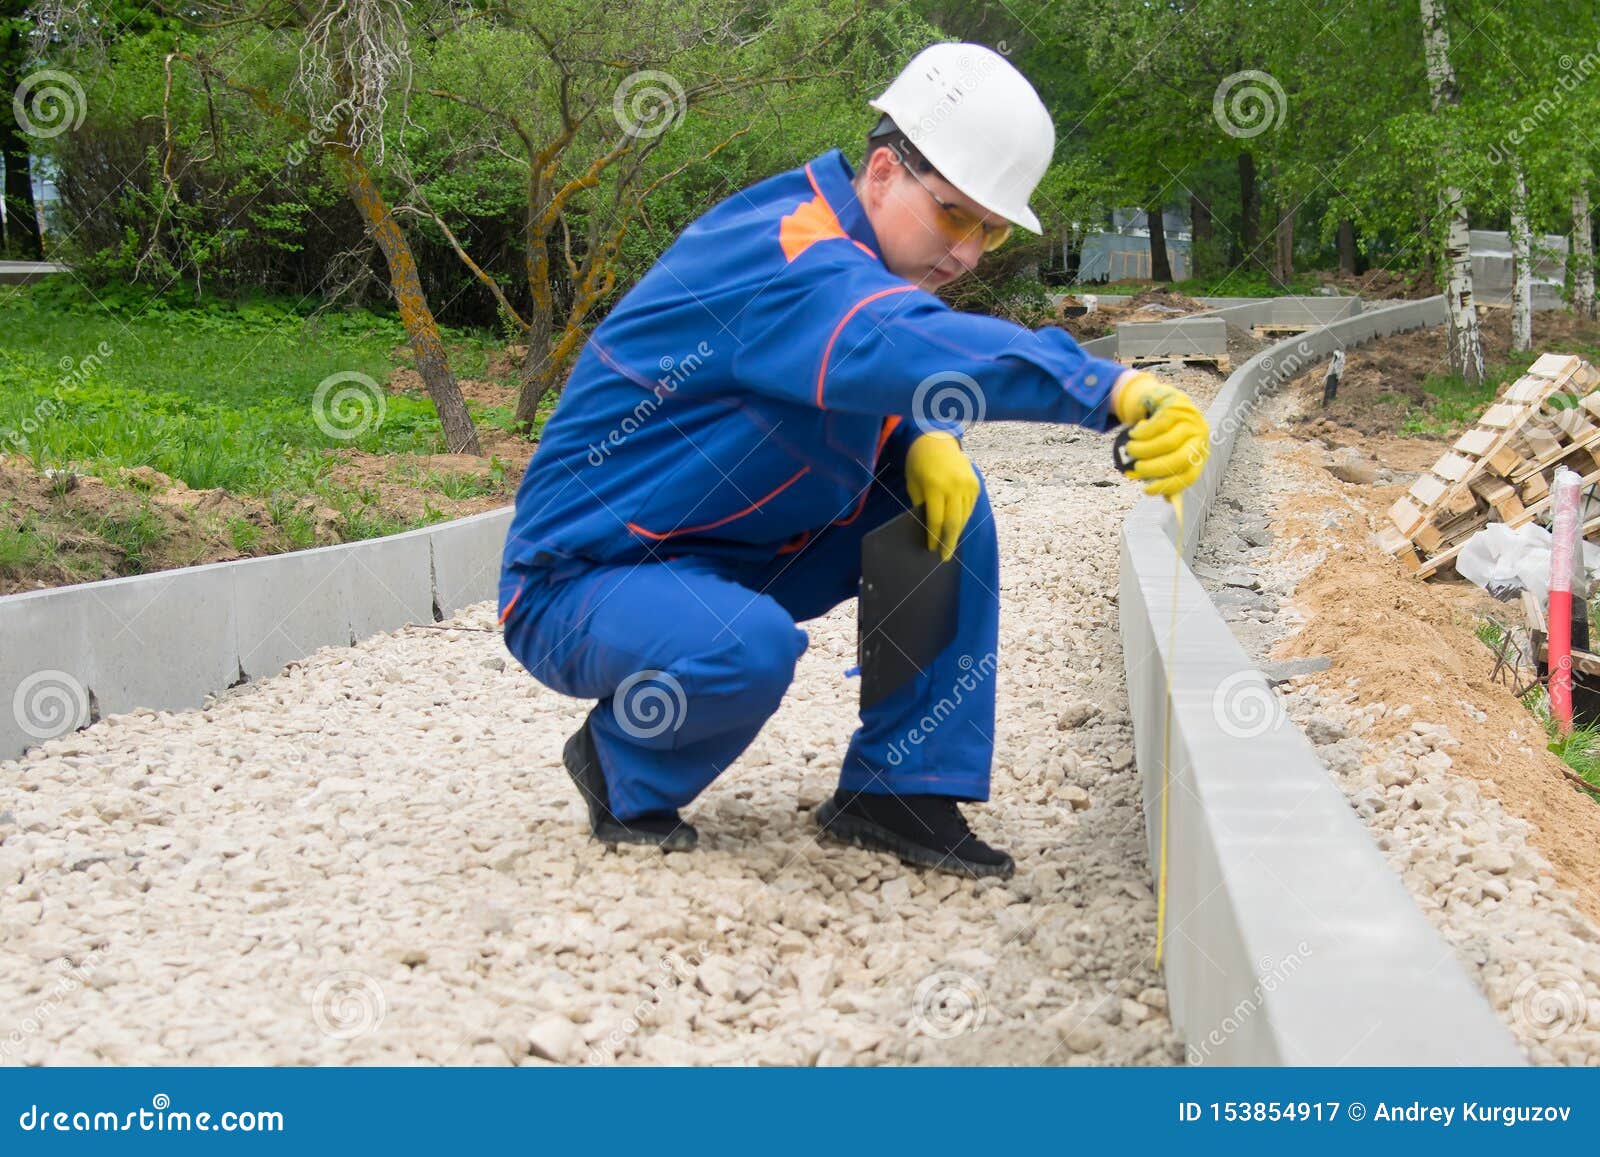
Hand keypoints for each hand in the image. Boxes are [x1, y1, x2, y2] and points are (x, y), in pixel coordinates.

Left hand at [905, 431, 979, 560]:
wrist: (937, 439)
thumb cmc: (918, 462)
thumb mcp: (913, 484)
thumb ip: (921, 505)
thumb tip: (928, 528)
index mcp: (936, 486)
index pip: (936, 520)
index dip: (934, 537)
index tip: (931, 549)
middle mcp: (955, 486)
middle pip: (954, 522)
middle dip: (948, 542)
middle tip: (945, 557)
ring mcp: (968, 485)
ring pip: (964, 517)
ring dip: (957, 532)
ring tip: (949, 545)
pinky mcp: (975, 484)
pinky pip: (970, 508)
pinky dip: (963, 519)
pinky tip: (956, 527)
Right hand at [1112, 371, 1210, 497]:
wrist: (1164, 400)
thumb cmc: (1165, 434)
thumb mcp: (1168, 453)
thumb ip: (1167, 474)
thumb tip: (1167, 500)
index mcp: (1200, 454)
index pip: (1188, 476)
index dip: (1166, 486)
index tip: (1146, 491)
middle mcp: (1200, 437)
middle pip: (1177, 460)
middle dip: (1153, 468)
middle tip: (1136, 469)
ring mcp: (1190, 421)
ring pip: (1166, 443)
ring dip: (1143, 450)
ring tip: (1130, 450)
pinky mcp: (1177, 406)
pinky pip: (1157, 426)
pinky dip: (1141, 434)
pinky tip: (1133, 435)